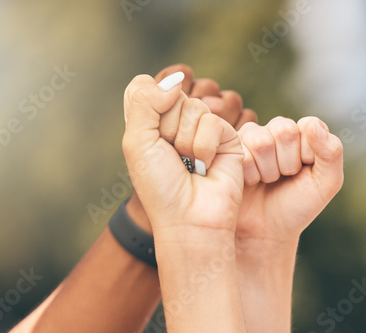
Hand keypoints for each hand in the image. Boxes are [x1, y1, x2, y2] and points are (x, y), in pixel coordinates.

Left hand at [122, 73, 244, 245]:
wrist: (190, 219)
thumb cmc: (161, 188)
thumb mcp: (137, 141)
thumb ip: (144, 100)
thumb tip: (175, 81)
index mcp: (152, 121)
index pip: (146, 87)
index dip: (147, 111)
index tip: (149, 143)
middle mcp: (179, 122)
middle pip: (171, 95)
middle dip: (167, 129)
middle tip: (173, 158)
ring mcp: (205, 129)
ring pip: (194, 107)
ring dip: (187, 142)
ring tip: (191, 166)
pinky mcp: (228, 137)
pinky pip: (213, 122)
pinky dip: (205, 147)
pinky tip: (207, 167)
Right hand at [235, 116, 343, 247]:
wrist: (266, 231)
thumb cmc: (298, 206)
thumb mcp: (327, 183)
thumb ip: (331, 152)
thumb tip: (312, 123)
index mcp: (305, 133)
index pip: (308, 126)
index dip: (307, 154)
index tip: (305, 172)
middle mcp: (278, 129)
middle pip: (284, 130)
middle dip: (287, 163)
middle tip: (284, 178)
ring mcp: (252, 136)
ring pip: (261, 141)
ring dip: (268, 170)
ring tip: (267, 181)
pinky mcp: (230, 147)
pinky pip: (242, 154)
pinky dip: (250, 176)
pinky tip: (251, 182)